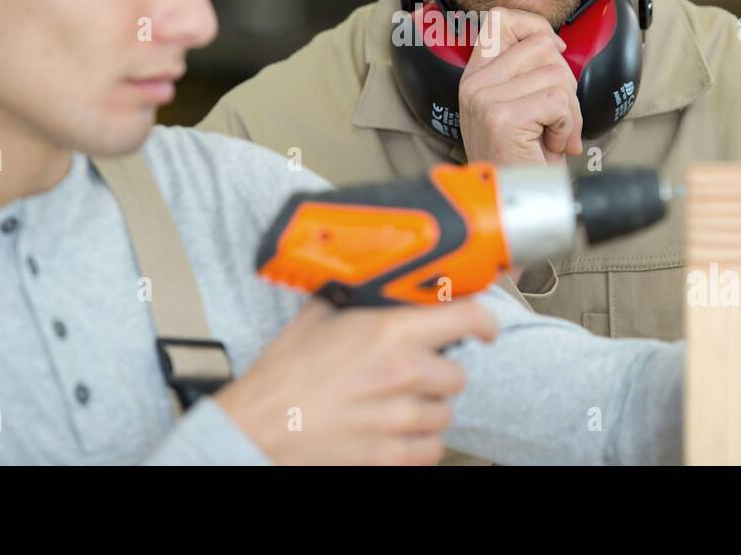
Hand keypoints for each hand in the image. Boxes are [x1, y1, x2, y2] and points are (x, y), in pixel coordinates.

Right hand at [215, 298, 497, 464]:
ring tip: (396, 406)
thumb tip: (367, 285)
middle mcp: (402, 374)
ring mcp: (399, 418)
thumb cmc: (280, 378)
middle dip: (438, 373)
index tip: (485, 326)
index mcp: (388, 334)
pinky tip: (396, 434)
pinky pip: (431, 450)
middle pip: (457, 374)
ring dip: (427, 410)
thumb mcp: (316, 319)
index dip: (484, 319)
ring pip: (445, 414)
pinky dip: (419, 444)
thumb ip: (352, 300)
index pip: (465, 318)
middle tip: (414, 373)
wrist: (255, 429)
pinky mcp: (390, 455)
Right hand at [459, 6, 581, 165]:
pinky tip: (551, 145)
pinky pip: (558, 102)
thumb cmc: (523, 159)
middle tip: (557, 117)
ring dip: (569, 110)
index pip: (500, 19)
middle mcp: (474, 83)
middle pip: (541, 45)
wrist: (515, 205)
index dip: (535, 26)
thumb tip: (555, 43)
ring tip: (552, 134)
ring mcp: (485, 99)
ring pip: (556, 74)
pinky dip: (567, 126)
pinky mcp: (502, 117)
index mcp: (476, 76)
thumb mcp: (519, 104)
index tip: (554, 50)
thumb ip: (528, 70)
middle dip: (565, 81)